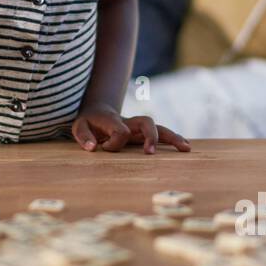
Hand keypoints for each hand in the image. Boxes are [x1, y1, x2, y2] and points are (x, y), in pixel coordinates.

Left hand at [71, 103, 190, 153]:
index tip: (102, 148)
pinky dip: (174, 140)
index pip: (120, 132)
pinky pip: (161, 134)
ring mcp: (139, 128)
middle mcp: (130, 122)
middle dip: (150, 136)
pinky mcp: (144, 134)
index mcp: (113, 120)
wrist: (98, 112)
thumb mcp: (79, 128)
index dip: (112, 143)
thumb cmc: (89, 122)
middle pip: (146, 122)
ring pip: (158, 128)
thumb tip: (93, 148)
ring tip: (186, 148)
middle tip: (149, 153)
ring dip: (172, 137)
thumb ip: (84, 137)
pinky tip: (185, 147)